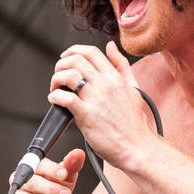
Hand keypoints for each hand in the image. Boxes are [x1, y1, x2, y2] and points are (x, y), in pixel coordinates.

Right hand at [7, 148, 84, 193]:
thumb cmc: (55, 191)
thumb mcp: (65, 179)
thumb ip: (71, 166)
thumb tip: (78, 154)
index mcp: (31, 168)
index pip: (39, 165)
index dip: (52, 169)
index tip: (65, 174)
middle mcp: (19, 181)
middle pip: (32, 183)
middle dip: (52, 189)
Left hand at [48, 41, 157, 168]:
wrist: (138, 148)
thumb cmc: (135, 124)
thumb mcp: (133, 88)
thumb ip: (121, 66)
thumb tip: (111, 46)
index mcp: (115, 77)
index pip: (90, 52)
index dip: (73, 51)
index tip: (65, 58)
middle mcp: (106, 84)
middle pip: (76, 60)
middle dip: (61, 65)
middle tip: (58, 77)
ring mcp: (96, 99)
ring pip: (69, 76)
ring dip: (56, 79)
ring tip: (55, 89)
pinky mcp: (87, 116)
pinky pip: (65, 98)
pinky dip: (55, 96)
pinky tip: (55, 101)